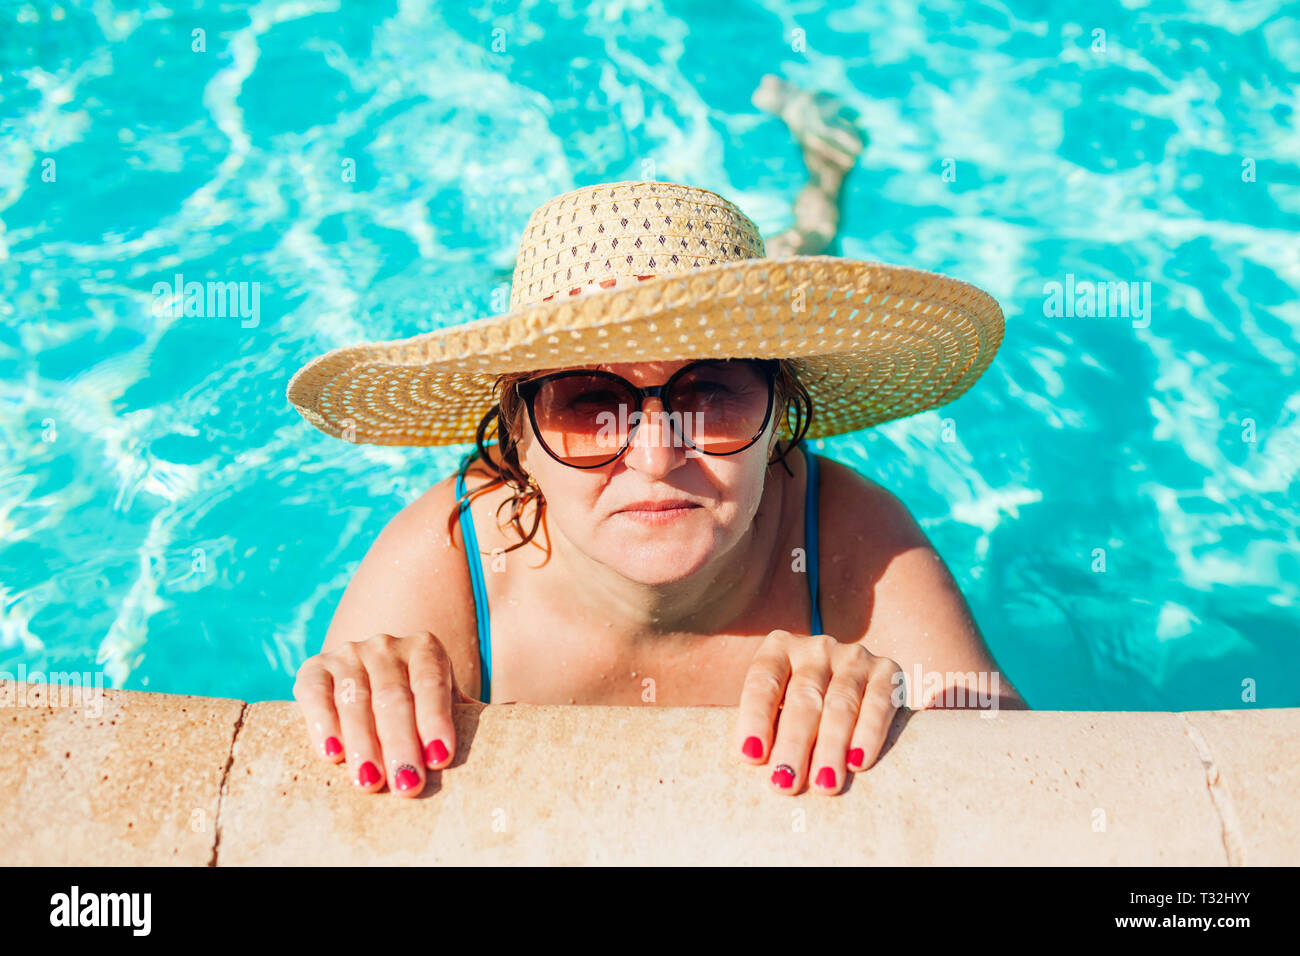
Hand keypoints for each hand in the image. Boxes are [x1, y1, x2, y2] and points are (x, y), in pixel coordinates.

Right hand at [293, 632, 468, 796]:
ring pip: (355, 699)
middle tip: (407, 784)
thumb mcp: (448, 702)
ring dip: (361, 743)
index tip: (441, 758)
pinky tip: (331, 754)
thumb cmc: (418, 704)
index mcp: (426, 648)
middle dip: (401, 743)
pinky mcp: (313, 669)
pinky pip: (315, 694)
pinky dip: (321, 723)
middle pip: (394, 696)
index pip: (432, 682)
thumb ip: (477, 712)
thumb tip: (531, 713)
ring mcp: (349, 654)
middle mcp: (386, 645)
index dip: (436, 719)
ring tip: (370, 782)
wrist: (367, 680)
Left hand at [735, 630, 902, 794]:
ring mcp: (853, 657)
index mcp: (779, 648)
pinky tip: (858, 763)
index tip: (751, 756)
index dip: (756, 718)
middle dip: (794, 743)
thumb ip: (767, 725)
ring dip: (831, 748)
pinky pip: (878, 705)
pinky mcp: (888, 672)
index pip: (763, 682)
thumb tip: (755, 763)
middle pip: (803, 697)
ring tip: (823, 784)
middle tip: (786, 782)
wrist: (853, 682)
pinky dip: (869, 735)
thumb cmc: (801, 705)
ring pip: (841, 705)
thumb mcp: (777, 702)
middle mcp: (816, 648)